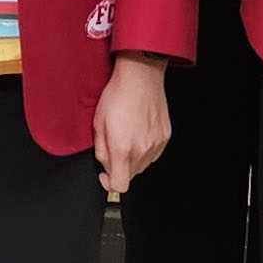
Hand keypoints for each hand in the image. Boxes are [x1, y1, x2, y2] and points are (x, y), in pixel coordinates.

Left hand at [94, 53, 173, 193]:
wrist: (140, 77)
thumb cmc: (118, 95)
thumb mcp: (98, 124)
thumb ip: (101, 151)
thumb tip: (104, 164)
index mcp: (122, 149)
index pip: (119, 185)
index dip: (109, 184)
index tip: (105, 176)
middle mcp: (141, 150)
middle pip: (131, 175)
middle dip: (120, 167)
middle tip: (114, 147)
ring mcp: (155, 144)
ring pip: (142, 165)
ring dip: (133, 158)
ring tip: (127, 136)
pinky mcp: (164, 137)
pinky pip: (153, 153)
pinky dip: (145, 148)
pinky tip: (138, 132)